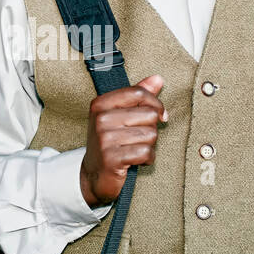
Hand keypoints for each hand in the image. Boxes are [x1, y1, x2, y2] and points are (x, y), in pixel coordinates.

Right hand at [79, 74, 166, 206]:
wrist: (94, 174)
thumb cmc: (110, 142)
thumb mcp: (120, 115)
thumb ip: (138, 96)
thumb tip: (158, 79)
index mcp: (101, 104)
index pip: (138, 92)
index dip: (156, 104)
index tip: (160, 115)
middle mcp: (100, 119)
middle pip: (149, 114)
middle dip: (151, 128)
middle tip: (138, 138)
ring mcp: (104, 139)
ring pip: (150, 134)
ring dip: (149, 145)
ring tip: (134, 149)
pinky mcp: (112, 158)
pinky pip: (146, 152)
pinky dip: (147, 159)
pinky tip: (136, 161)